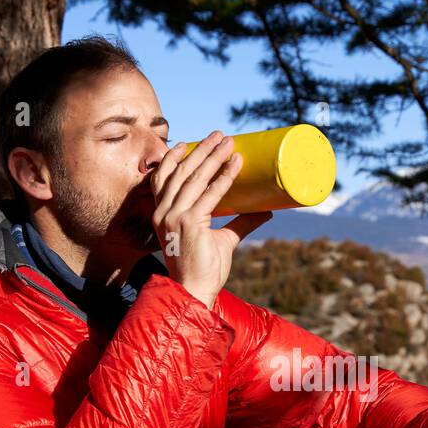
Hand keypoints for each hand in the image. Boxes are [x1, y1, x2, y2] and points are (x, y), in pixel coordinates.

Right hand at [149, 130, 273, 307]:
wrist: (195, 291)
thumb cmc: (204, 269)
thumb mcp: (222, 240)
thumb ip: (240, 223)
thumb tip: (265, 209)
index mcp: (162, 215)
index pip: (163, 179)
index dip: (175, 159)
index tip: (189, 143)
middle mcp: (164, 213)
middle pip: (181, 172)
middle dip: (202, 151)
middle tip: (220, 136)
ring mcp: (175, 217)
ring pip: (194, 179)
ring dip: (213, 157)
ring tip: (229, 143)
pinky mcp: (190, 224)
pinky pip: (210, 195)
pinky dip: (224, 178)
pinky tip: (235, 165)